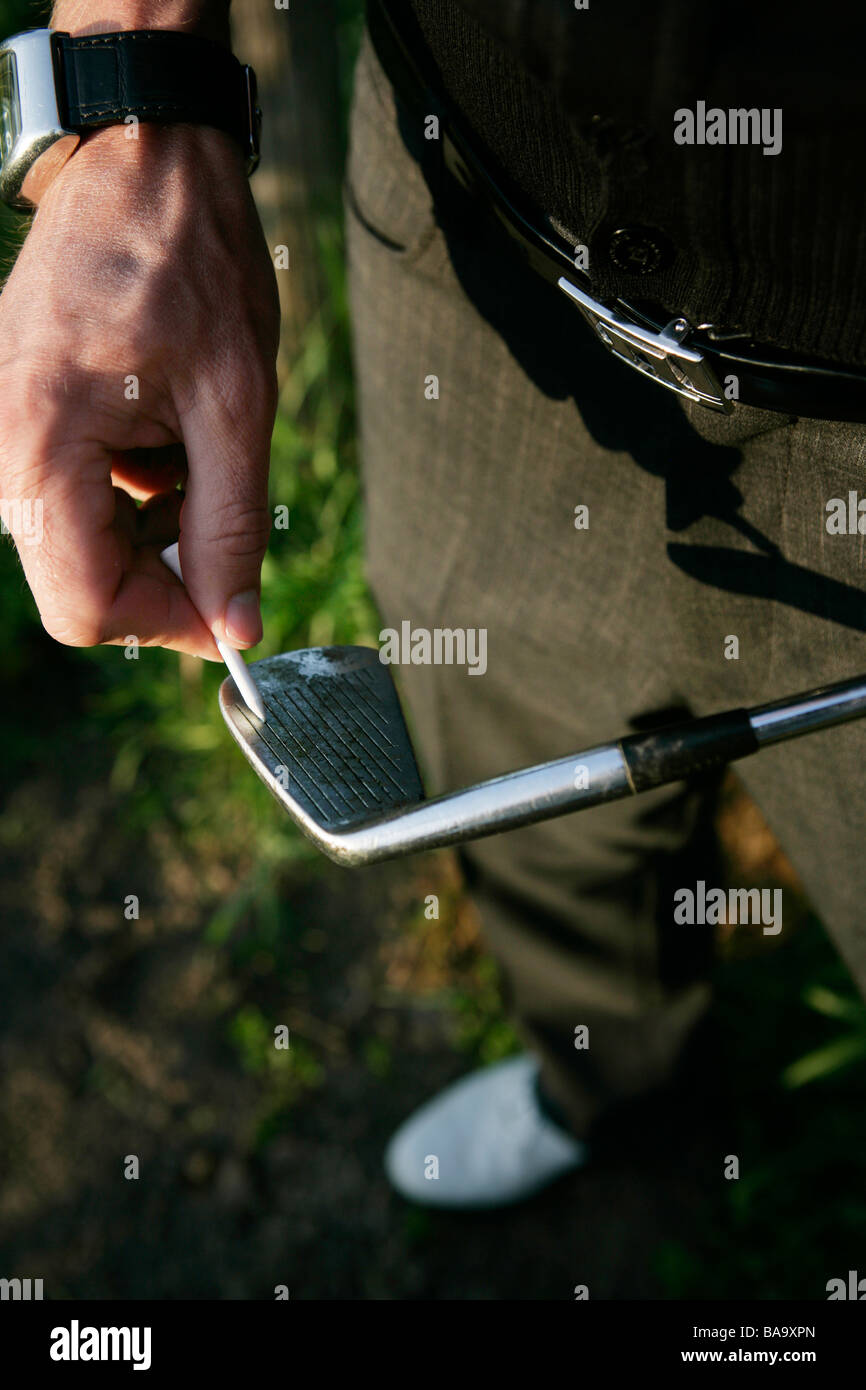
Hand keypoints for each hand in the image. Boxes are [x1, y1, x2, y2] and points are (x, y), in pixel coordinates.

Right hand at [0, 119, 279, 658]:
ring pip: (81, 543)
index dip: (166, 626)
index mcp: (39, 446)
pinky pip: (76, 494)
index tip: (229, 616)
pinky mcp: (22, 414)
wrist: (144, 155)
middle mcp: (2, 446)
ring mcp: (5, 428)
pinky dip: (135, 487)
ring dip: (154, 525)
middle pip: (78, 582)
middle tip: (226, 530)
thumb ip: (231, 527)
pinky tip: (172, 430)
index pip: (86, 606)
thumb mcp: (236, 404)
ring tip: (200, 450)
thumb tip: (233, 622)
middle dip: (162, 574)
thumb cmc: (190, 259)